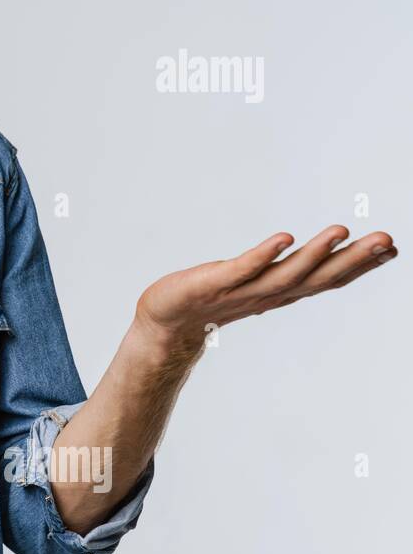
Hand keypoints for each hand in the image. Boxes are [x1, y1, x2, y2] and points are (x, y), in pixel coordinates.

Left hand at [134, 225, 396, 350]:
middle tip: (387, 239)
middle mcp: (267, 294)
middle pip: (316, 277)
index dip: (360, 265)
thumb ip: (286, 271)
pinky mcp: (214, 283)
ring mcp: (241, 290)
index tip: (392, 248)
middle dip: (353, 259)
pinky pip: (243, 268)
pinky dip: (264, 254)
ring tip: (341, 231)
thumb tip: (315, 261)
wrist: (164, 322)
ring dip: (314, 253)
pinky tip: (284, 238)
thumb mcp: (256, 283)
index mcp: (279, 292)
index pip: (326, 278)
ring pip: (285, 274)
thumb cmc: (211, 298)